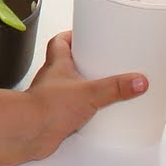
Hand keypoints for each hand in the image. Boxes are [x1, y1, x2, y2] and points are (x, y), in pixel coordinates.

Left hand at [21, 32, 146, 155]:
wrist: (28, 133)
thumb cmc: (45, 108)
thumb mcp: (89, 93)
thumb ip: (115, 87)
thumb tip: (137, 81)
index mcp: (57, 64)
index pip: (60, 41)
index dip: (72, 35)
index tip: (86, 33)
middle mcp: (53, 80)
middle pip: (68, 63)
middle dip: (84, 62)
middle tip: (103, 62)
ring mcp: (53, 98)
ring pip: (70, 87)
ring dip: (84, 87)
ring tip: (105, 88)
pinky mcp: (56, 116)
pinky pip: (72, 109)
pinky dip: (83, 110)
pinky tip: (96, 115)